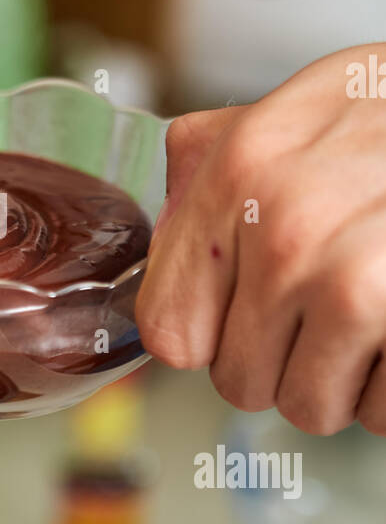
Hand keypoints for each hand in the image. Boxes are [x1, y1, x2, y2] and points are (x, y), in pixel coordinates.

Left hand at [135, 47, 385, 436]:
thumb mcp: (294, 107)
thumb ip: (209, 163)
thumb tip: (160, 229)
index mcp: (237, 177)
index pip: (170, 330)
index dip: (209, 334)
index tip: (241, 315)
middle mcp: (285, 233)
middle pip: (240, 381)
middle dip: (284, 359)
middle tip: (329, 307)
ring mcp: (353, 285)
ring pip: (310, 408)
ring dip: (345, 378)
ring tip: (375, 313)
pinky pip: (380, 416)